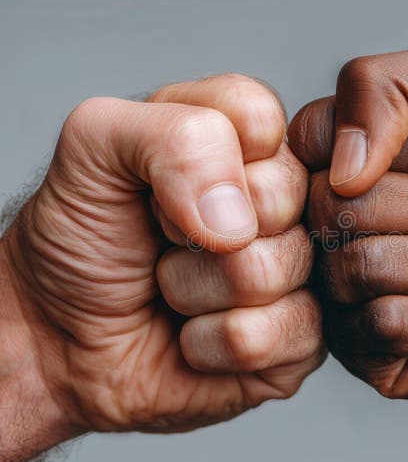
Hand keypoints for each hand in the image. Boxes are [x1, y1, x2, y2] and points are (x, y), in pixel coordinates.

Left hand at [1, 74, 323, 461]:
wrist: (56, 343)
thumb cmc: (77, 243)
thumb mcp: (91, 151)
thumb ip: (169, 136)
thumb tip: (236, 216)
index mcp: (235, 138)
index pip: (260, 118)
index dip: (204, 160)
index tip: (155, 188)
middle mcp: (273, 198)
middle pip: (282, 194)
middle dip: (199, 231)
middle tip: (164, 241)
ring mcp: (292, 267)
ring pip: (276, 268)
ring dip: (197, 291)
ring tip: (171, 292)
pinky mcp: (297, 334)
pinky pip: (287, 330)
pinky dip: (216, 342)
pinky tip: (194, 337)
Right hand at [289, 46, 407, 409]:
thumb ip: (380, 83)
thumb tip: (335, 166)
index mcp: (348, 157)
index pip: (307, 139)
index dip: (378, 147)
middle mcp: (335, 221)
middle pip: (327, 206)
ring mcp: (343, 286)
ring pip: (351, 269)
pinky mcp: (362, 347)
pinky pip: (376, 325)